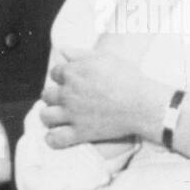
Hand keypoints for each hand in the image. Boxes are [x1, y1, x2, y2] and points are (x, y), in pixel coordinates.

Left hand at [40, 50, 165, 146]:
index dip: (62, 77)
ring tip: (58, 117)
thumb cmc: (128, 78)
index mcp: (73, 73)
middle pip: (47, 94)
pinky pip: (56, 139)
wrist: (143, 103)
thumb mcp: (105, 58)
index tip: (71, 82)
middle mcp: (68, 93)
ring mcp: (72, 114)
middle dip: (54, 96)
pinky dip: (52, 139)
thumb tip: (61, 50)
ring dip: (49, 116)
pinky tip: (56, 136)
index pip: (54, 73)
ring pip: (46, 116)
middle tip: (65, 100)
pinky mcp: (80, 132)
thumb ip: (80, 53)